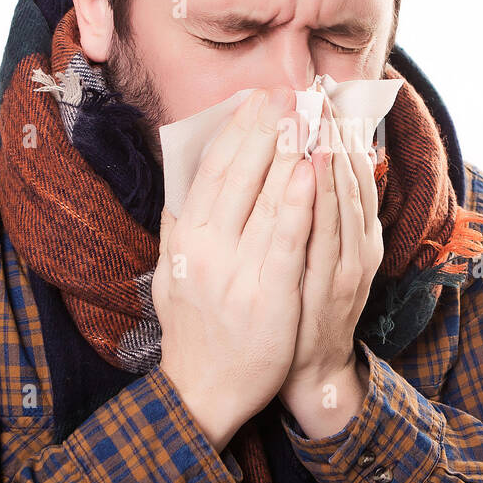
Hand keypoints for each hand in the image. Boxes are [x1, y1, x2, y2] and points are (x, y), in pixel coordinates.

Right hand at [152, 86, 313, 450]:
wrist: (204, 390)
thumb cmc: (195, 327)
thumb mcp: (171, 270)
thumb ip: (177, 222)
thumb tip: (181, 173)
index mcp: (184, 239)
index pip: (210, 171)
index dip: (234, 130)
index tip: (254, 98)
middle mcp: (204, 249)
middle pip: (237, 176)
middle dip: (263, 129)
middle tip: (286, 92)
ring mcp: (235, 272)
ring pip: (263, 200)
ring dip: (285, 152)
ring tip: (303, 116)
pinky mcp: (267, 295)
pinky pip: (284, 241)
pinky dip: (297, 203)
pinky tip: (311, 171)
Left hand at [279, 95, 383, 408]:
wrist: (308, 369)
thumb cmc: (305, 299)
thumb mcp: (317, 249)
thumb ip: (318, 207)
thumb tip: (311, 154)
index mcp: (359, 231)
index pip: (354, 169)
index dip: (343, 130)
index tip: (326, 93)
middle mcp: (361, 244)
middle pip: (351, 178)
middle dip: (336, 132)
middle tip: (321, 92)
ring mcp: (349, 267)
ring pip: (345, 201)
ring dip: (334, 156)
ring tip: (321, 116)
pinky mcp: (332, 288)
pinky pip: (329, 235)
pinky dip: (325, 200)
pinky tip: (314, 170)